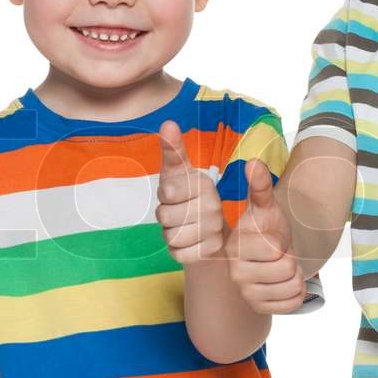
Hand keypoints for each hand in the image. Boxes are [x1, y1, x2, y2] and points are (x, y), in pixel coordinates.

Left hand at [156, 122, 226, 263]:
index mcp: (205, 184)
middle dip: (165, 216)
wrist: (210, 230)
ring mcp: (213, 230)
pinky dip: (177, 250)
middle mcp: (213, 206)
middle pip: (164, 217)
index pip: (166, 192)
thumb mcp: (178, 173)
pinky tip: (188, 242)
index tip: (176, 193)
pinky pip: (177, 254)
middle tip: (179, 212)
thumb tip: (168, 123)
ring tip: (183, 227)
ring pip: (170, 236)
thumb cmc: (187, 196)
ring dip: (170, 234)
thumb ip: (173, 150)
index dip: (164, 195)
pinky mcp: (209, 252)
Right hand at [228, 160, 305, 312]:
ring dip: (296, 275)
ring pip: (293, 286)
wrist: (277, 251)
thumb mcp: (267, 206)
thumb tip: (253, 163)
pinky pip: (293, 303)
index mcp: (235, 247)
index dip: (283, 241)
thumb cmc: (270, 227)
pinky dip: (297, 292)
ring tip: (282, 267)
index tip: (272, 238)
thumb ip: (260, 186)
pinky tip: (284, 283)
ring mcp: (247, 293)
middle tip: (280, 254)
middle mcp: (235, 273)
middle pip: (287, 268)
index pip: (275, 248)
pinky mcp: (261, 308)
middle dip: (291, 258)